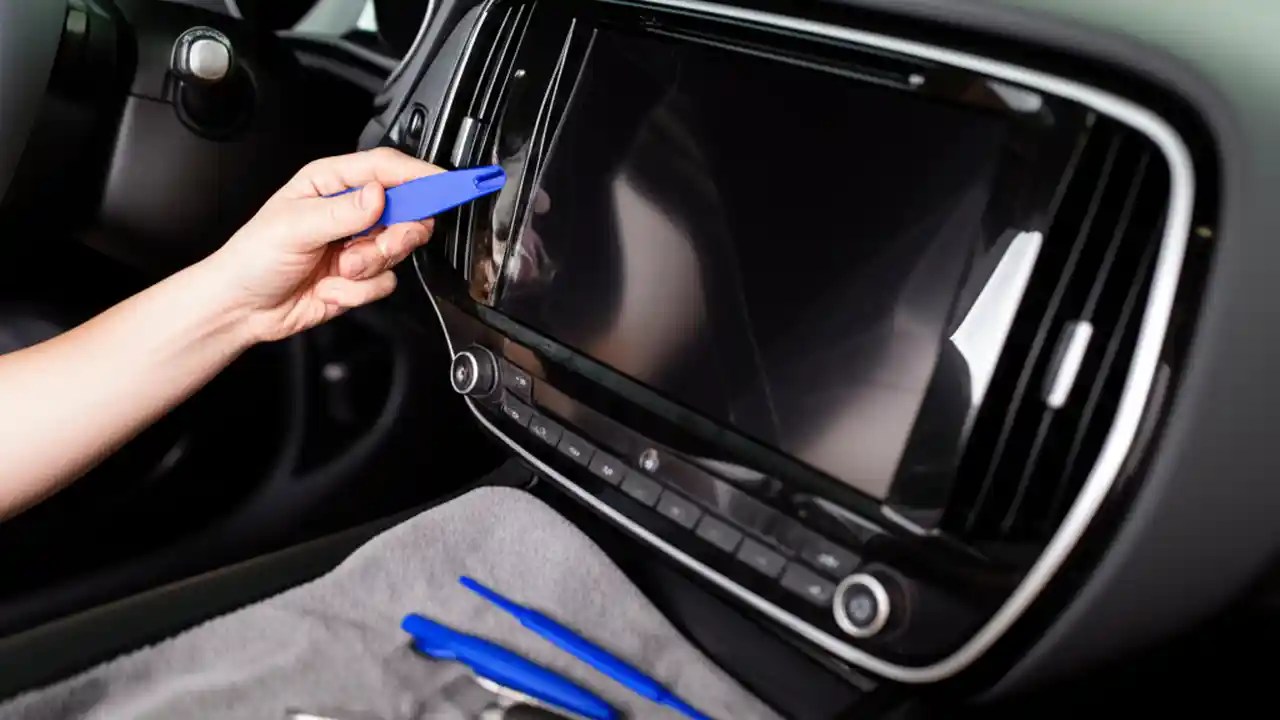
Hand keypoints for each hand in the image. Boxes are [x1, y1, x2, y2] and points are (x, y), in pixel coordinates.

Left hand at [205, 148, 442, 343]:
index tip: (445, 185)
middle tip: (377, 244)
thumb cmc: (253, 258)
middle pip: (407, 209)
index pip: (387, 168)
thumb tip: (378, 195)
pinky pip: (386, 281)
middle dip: (397, 233)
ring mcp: (359, 243)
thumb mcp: (294, 227)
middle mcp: (351, 209)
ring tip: (339, 269)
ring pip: (399, 249)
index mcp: (331, 182)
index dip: (419, 175)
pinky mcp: (363, 275)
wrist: (243, 308)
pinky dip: (360, 291)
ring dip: (369, 266)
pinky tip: (332, 287)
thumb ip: (342, 212)